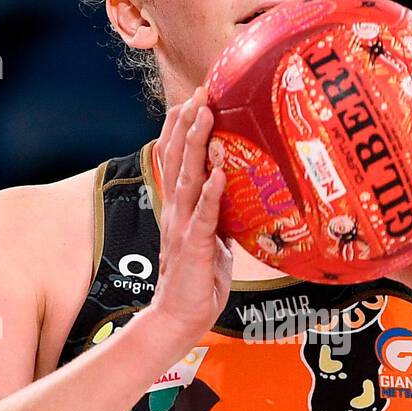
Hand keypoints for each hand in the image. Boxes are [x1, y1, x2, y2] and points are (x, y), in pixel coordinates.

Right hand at [150, 85, 232, 343]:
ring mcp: (183, 227)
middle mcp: (177, 211)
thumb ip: (218, 215)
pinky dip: (211, 193)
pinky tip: (218, 172)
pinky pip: (204, 216)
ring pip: (188, 178)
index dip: (181, 128)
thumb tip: (235, 194)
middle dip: (188, 124)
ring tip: (205, 117)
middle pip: (178, 158)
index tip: (193, 98)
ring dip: (197, 146)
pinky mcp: (194, 247)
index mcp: (180, 208)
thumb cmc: (198, 281)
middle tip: (201, 92)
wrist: (179, 318)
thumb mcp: (212, 240)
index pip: (176, 159)